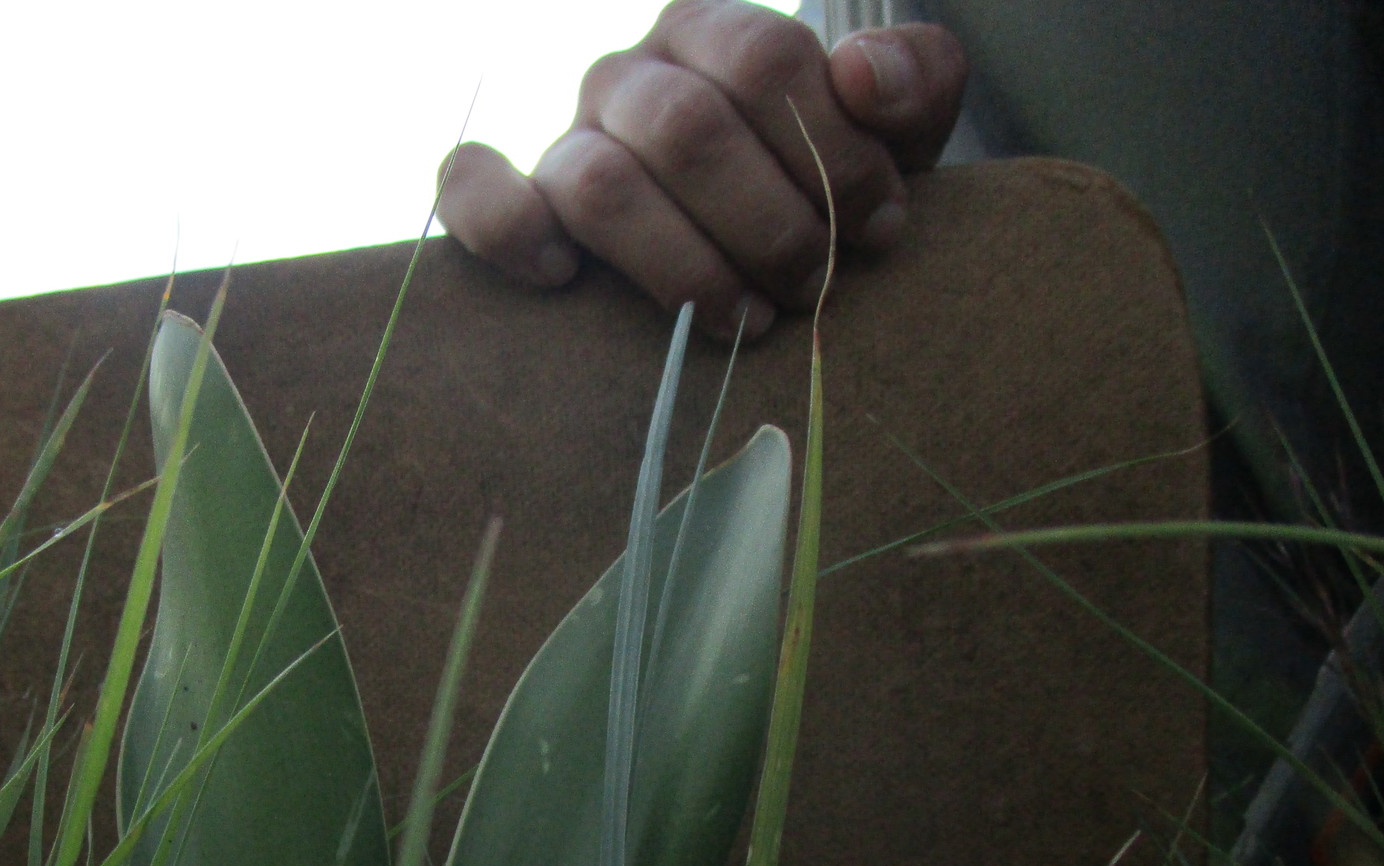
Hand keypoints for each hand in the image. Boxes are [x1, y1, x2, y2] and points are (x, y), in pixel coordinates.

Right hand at [437, 2, 967, 339]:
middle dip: (767, 223)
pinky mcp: (517, 199)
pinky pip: (469, 187)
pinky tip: (561, 277)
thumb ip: (914, 83)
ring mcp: (568, 137)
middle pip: (686, 130)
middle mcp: (631, 74)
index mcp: (715, 29)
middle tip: (812, 285)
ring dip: (683, 265)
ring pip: (600, 184)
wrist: (761, 241)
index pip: (765, 62)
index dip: (831, 152)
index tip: (877, 227)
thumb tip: (862, 74)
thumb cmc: (822, 188)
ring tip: (745, 318)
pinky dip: (506, 226)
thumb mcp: (894, 133)